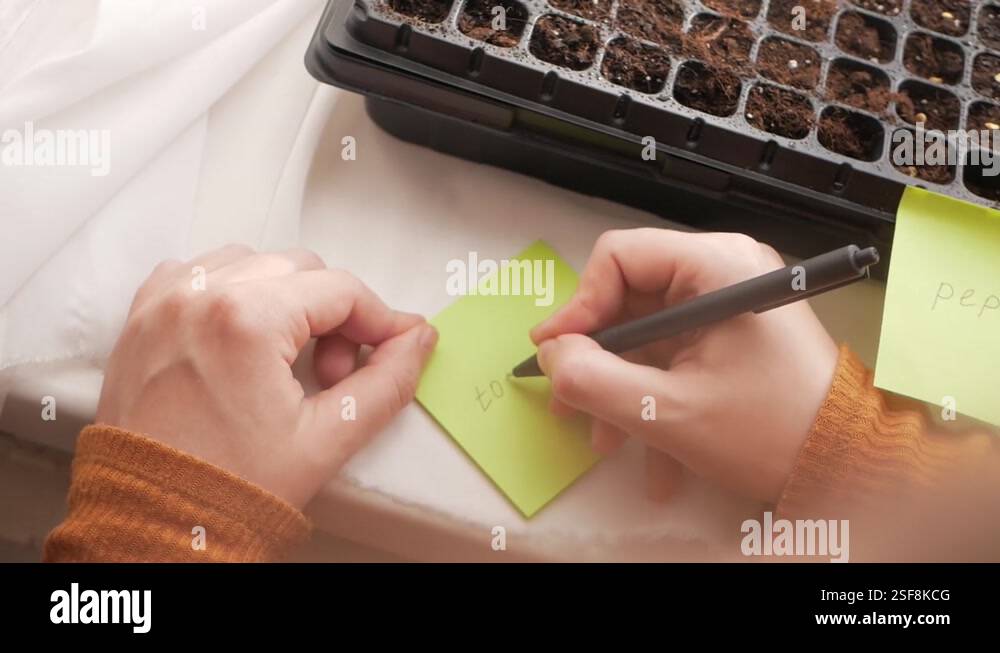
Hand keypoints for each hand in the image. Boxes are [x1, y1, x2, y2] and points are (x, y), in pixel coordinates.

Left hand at [96, 244, 437, 507]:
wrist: (153, 524)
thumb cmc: (227, 491)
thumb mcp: (327, 440)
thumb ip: (387, 382)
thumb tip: (417, 339)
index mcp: (245, 319)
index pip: (341, 290)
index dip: (380, 319)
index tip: (395, 346)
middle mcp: (198, 295)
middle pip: (300, 269)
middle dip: (333, 314)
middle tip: (335, 371)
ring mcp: (164, 303)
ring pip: (252, 263)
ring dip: (285, 298)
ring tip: (289, 358)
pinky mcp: (143, 318)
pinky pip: (200, 272)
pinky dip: (233, 292)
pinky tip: (247, 338)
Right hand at [531, 229, 837, 503]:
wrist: (849, 466)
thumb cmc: (769, 431)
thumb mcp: (668, 412)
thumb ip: (593, 381)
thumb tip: (551, 357)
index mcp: (715, 266)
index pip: (619, 258)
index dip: (578, 305)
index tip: (555, 354)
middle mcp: (723, 271)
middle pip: (629, 298)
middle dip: (596, 358)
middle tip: (567, 402)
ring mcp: (729, 305)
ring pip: (648, 336)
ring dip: (621, 389)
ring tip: (604, 440)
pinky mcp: (733, 337)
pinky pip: (675, 357)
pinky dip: (655, 398)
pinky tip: (653, 457)